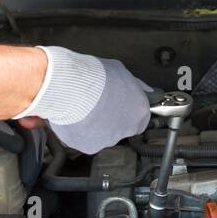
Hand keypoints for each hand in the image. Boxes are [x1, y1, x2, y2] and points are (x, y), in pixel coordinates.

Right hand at [15, 46, 154, 154]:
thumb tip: (146, 90)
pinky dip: (81, 131)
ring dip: (96, 126)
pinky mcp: (88, 146)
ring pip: (103, 136)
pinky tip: (76, 117)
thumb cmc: (94, 76)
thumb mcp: (120, 71)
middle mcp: (126, 129)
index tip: (120, 106)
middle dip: (111, 119)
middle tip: (99, 105)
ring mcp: (107, 140)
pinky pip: (85, 140)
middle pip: (121, 129)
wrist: (71, 87)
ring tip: (84, 109)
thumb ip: (136, 85)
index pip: (140, 119)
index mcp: (138, 111)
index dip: (128, 112)